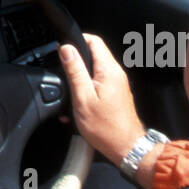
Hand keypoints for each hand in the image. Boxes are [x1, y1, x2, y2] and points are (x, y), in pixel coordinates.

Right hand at [58, 33, 146, 166]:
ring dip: (80, 77)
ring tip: (70, 93)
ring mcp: (117, 84)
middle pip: (94, 54)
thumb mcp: (83, 98)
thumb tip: (66, 49)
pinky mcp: (116, 94)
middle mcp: (116, 74)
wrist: (126, 148)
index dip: (76, 41)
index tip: (62, 50)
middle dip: (76, 61)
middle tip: (63, 73)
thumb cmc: (106, 128)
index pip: (94, 41)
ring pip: (94, 70)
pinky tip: (79, 102)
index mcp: (108, 70)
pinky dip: (86, 88)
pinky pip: (98, 83)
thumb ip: (75, 71)